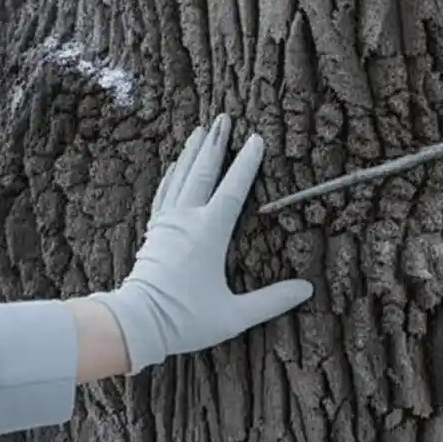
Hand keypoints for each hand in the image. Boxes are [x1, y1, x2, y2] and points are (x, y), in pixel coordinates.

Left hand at [88, 115, 312, 373]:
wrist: (135, 324)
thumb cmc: (185, 319)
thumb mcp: (233, 315)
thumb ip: (272, 300)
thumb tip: (307, 288)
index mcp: (209, 234)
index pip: (233, 189)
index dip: (246, 163)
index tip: (256, 137)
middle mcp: (187, 220)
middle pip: (204, 172)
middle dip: (216, 144)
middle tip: (224, 118)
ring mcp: (167, 224)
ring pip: (182, 177)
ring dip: (192, 152)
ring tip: (200, 129)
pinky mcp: (154, 232)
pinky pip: (164, 194)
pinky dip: (172, 176)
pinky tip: (175, 166)